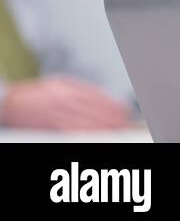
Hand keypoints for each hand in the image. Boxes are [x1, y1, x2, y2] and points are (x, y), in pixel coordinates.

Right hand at [0, 75, 134, 130]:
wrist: (7, 101)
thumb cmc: (33, 94)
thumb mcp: (58, 84)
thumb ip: (80, 89)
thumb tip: (102, 96)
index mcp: (69, 87)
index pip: (100, 97)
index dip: (114, 106)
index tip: (126, 113)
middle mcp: (66, 97)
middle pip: (96, 109)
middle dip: (113, 118)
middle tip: (126, 125)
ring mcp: (57, 110)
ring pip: (87, 120)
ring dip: (103, 127)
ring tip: (116, 132)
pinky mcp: (48, 122)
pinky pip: (71, 129)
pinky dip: (85, 133)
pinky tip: (95, 136)